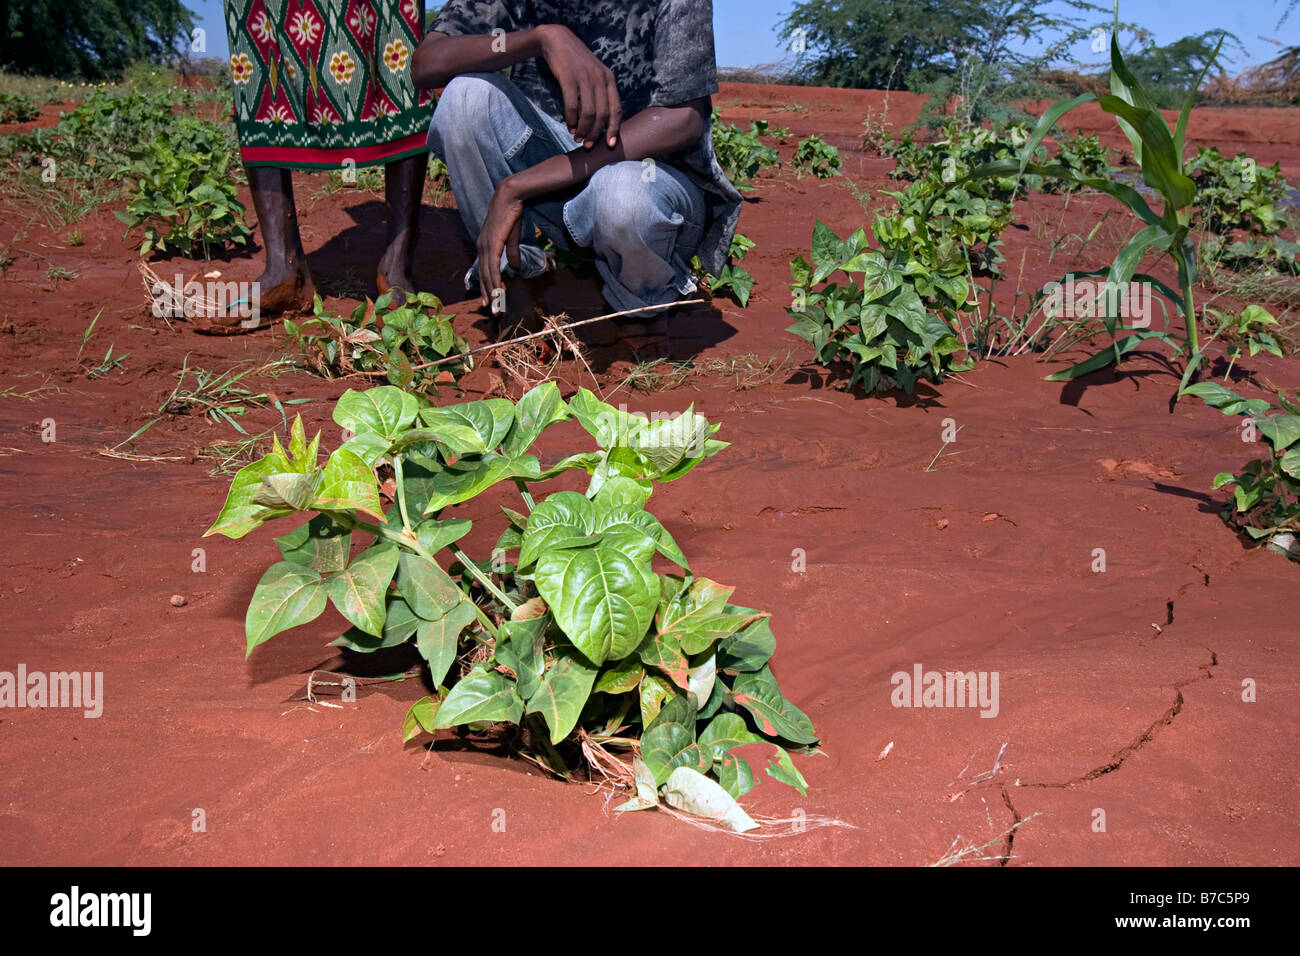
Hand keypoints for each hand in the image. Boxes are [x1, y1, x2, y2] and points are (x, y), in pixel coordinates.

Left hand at [477, 179, 524, 313]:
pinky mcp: (491, 245)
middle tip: (492, 311)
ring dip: (492, 292)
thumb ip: (512, 252)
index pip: (484, 270)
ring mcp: (484, 246)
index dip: (487, 286)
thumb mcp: (512, 236)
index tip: (489, 300)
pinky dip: (494, 281)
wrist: (510, 197)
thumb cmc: (511, 213)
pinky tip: (497, 292)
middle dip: (487, 294)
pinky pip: (492, 268)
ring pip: (487, 275)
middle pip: (483, 276)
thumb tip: (514, 268)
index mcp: (485, 245)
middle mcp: (481, 247)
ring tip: (495, 307)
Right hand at [537, 24, 621, 148]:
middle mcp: (600, 78)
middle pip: (602, 115)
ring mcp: (585, 78)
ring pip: (588, 113)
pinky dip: (571, 119)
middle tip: (587, 145)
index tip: (609, 145)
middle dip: (595, 134)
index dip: (614, 129)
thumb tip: (601, 122)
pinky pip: (573, 105)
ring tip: (577, 137)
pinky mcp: (570, 78)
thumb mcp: (594, 74)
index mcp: (609, 79)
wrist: (557, 41)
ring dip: (583, 129)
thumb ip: (600, 93)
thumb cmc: (576, 63)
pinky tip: (569, 126)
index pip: (616, 109)